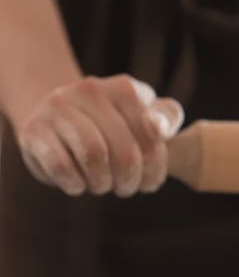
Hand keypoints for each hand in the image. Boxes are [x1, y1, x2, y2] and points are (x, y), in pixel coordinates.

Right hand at [15, 74, 183, 196]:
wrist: (57, 113)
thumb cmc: (115, 121)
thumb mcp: (146, 114)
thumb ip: (166, 118)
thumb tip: (157, 128)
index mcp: (124, 87)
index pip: (152, 136)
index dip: (156, 167)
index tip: (151, 182)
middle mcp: (91, 90)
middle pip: (125, 151)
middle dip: (130, 180)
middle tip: (127, 189)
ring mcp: (60, 107)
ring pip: (93, 157)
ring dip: (102, 183)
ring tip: (103, 186)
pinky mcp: (34, 129)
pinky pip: (60, 166)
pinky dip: (74, 184)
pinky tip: (78, 185)